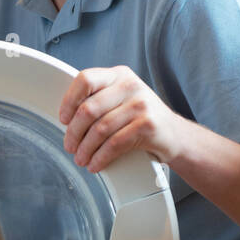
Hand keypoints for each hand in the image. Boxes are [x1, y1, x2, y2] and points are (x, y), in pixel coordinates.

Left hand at [58, 66, 185, 171]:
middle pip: (89, 109)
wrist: (176, 135)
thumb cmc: (143, 119)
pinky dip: (101, 158)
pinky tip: (96, 164)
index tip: (63, 119)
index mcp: (119, 75)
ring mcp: (141, 104)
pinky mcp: (147, 125)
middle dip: (74, 133)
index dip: (69, 100)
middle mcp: (130, 85)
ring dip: (86, 149)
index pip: (86, 79)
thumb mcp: (122, 99)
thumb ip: (100, 100)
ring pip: (100, 129)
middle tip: (70, 146)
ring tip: (81, 158)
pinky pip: (114, 144)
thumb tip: (68, 119)